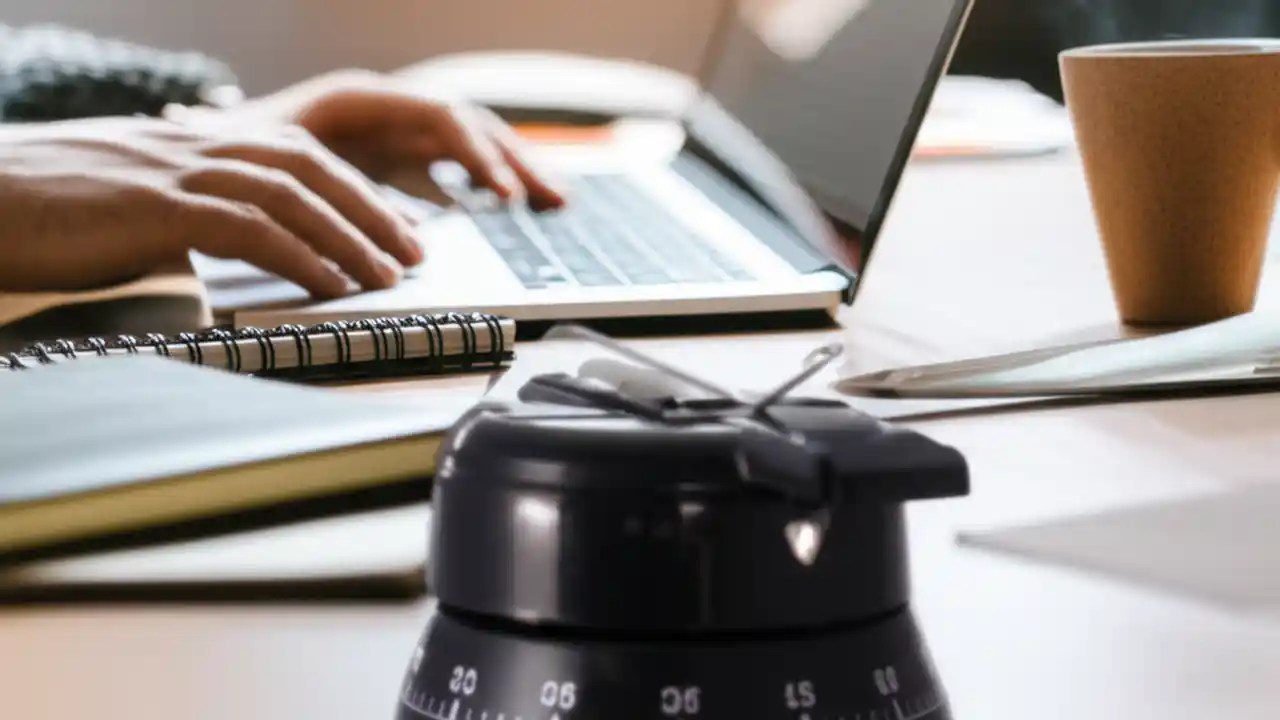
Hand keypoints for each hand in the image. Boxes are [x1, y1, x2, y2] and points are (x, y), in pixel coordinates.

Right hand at [0, 116, 421, 296]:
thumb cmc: (36, 208)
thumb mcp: (122, 201)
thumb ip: (177, 210)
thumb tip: (218, 239)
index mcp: (188, 143)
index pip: (290, 154)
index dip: (348, 187)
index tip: (388, 223)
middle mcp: (190, 147)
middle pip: (307, 166)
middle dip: (370, 208)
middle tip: (414, 249)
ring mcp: (172, 172)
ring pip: (289, 194)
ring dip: (349, 236)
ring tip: (389, 275)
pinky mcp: (151, 207)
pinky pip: (246, 227)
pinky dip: (299, 256)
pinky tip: (331, 285)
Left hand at [203, 69, 565, 209]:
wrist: (207, 155)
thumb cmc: (234, 154)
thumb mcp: (267, 162)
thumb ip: (315, 179)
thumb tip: (384, 221)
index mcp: (360, 101)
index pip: (441, 116)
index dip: (479, 154)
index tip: (504, 196)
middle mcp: (385, 111)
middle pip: (471, 127)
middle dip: (516, 161)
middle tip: (552, 201)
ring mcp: (394, 133)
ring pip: (471, 144)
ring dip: (513, 170)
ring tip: (554, 203)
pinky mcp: (396, 158)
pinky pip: (456, 165)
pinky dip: (488, 182)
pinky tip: (513, 207)